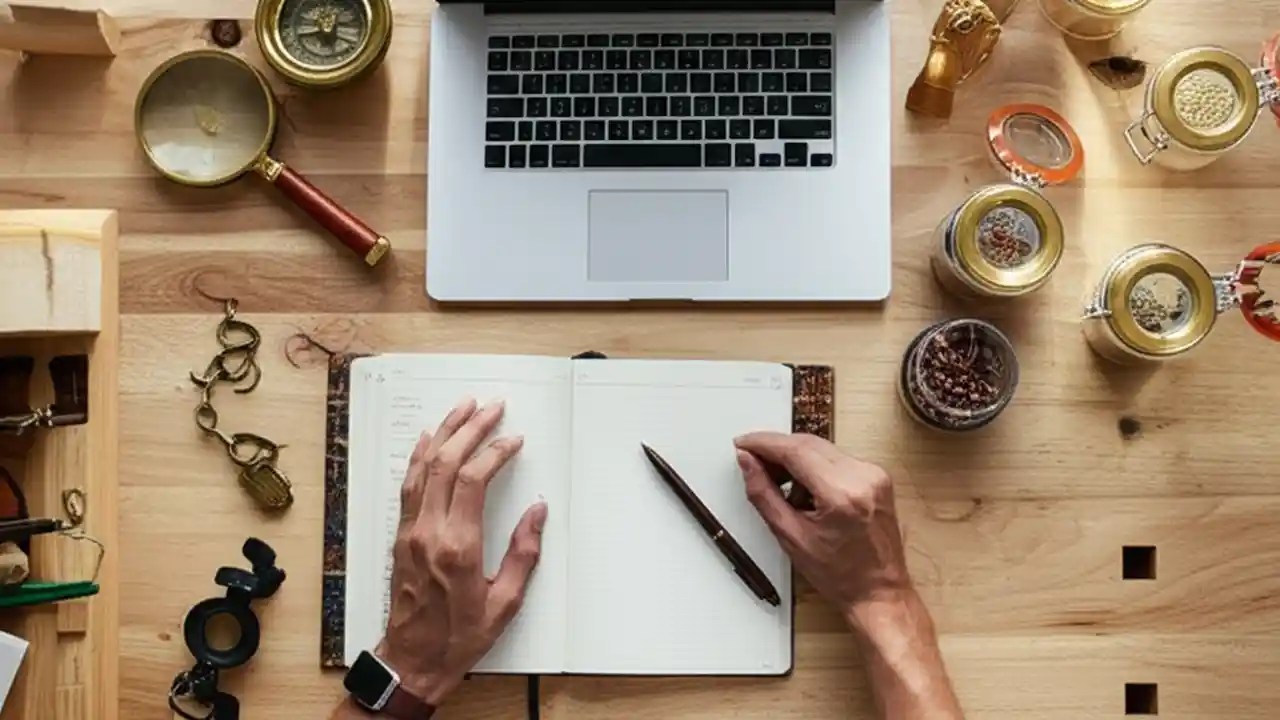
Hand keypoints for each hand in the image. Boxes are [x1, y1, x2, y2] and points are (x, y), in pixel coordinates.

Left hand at [379, 398, 546, 705]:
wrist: (413, 660)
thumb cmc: (460, 637)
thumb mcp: (505, 602)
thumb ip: (524, 553)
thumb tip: (537, 512)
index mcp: (458, 546)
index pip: (472, 480)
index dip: (494, 452)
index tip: (514, 440)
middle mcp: (428, 532)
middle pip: (445, 463)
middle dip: (470, 429)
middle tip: (491, 408)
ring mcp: (410, 532)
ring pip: (422, 468)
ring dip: (444, 433)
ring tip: (462, 408)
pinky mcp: (401, 537)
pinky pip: (408, 485)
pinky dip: (418, 457)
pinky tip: (427, 440)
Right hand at [733, 433, 911, 624]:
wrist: (879, 592)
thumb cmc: (841, 576)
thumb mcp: (791, 537)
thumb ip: (764, 494)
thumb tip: (748, 462)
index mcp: (842, 494)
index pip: (795, 450)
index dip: (764, 443)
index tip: (743, 444)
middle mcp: (863, 477)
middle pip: (808, 443)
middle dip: (777, 450)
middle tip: (754, 465)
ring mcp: (874, 474)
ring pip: (821, 448)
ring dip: (795, 460)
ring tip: (781, 489)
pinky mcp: (877, 477)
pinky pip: (836, 459)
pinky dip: (815, 468)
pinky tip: (805, 492)